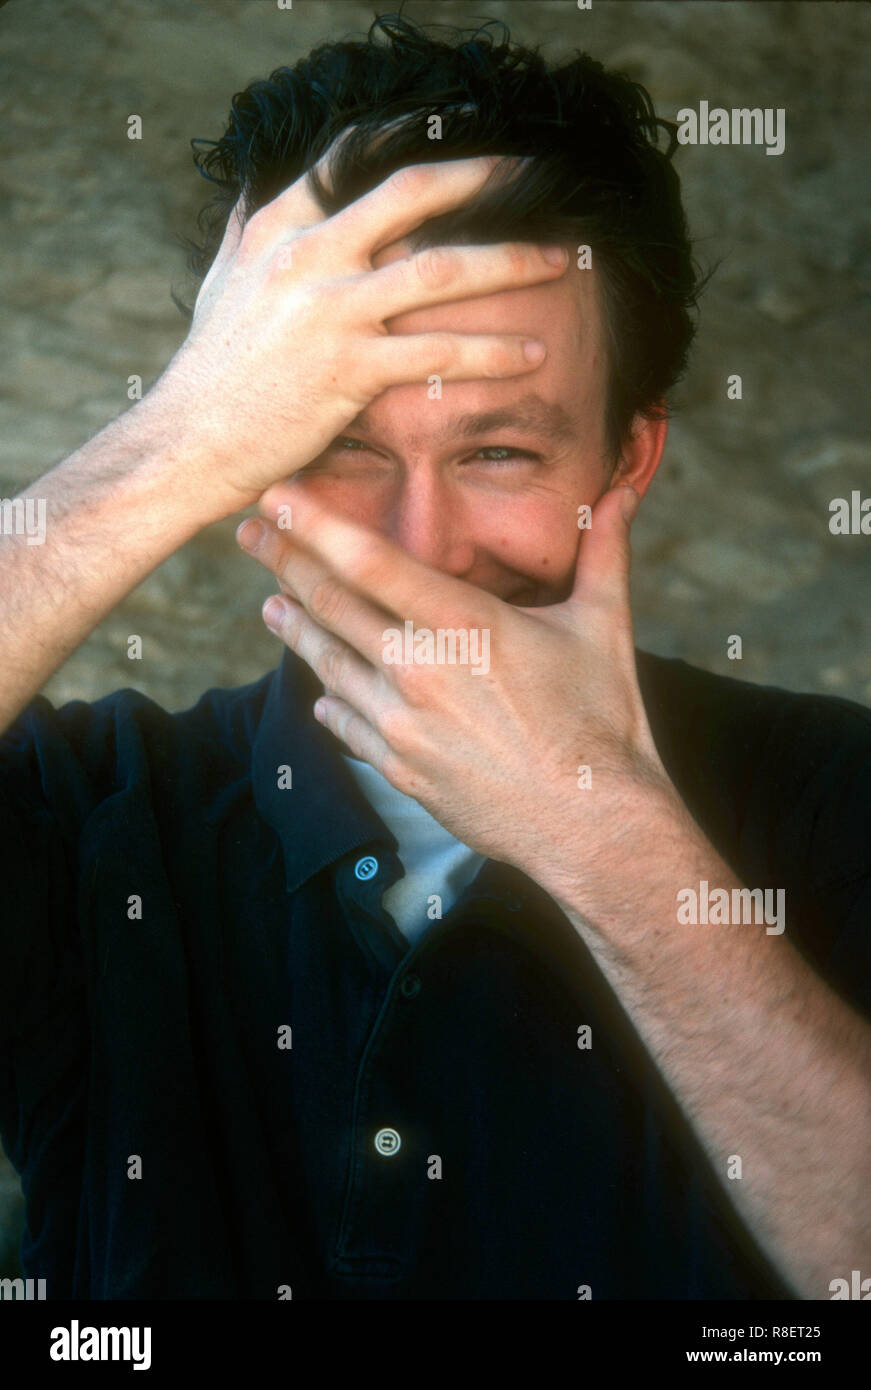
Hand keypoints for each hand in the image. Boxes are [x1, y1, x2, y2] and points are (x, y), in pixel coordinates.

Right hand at [145, 138, 568, 517]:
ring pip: (439, 269)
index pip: (346, 161)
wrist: (187, 443)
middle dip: (479, 178)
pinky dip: (492, 353)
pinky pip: (438, 353)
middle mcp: (305, 256)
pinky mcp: (348, 367)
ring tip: (560, 261)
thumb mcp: (219, 285)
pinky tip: (532, 354)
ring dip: (508, 261)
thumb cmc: (209, 373)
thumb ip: (244, 233)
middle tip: (534, 175)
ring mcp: (328, 309)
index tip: (460, 141)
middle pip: (409, 194)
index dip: (405, 142)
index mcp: (276, 229)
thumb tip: (251, 188)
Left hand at [237, 483, 674, 897]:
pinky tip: (319, 695)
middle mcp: (419, 671)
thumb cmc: (604, 722)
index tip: (273, 497)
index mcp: (465, 624)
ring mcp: (402, 725)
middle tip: (249, 533)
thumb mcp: (604, 628)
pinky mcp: (400, 770)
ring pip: (328, 664)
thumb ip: (604, 553)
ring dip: (295, 628)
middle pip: (331, 605)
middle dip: (283, 562)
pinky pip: (347, 726)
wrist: (594, 826)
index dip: (313, 524)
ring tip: (271, 607)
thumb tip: (624, 493)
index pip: (369, 562)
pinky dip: (329, 703)